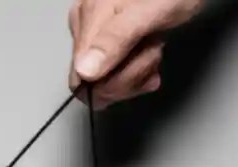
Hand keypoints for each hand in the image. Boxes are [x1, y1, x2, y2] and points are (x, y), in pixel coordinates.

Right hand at [68, 0, 204, 107]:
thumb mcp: (149, 13)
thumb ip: (115, 39)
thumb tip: (85, 70)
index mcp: (86, 16)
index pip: (82, 78)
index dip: (114, 83)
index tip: (142, 66)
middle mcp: (86, 26)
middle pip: (94, 82)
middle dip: (131, 74)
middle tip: (152, 49)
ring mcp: (98, 35)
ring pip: (107, 81)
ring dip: (139, 70)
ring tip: (154, 44)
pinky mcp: (111, 42)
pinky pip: (116, 73)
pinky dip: (139, 69)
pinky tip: (151, 51)